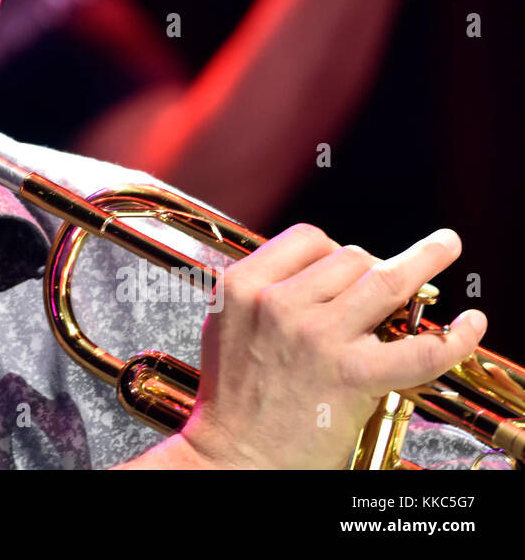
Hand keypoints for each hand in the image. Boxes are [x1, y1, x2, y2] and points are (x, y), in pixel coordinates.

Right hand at [179, 224, 485, 468]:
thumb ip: (263, 294)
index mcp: (243, 286)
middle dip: (373, 268)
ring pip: (385, 280)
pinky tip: (469, 325)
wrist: (235, 458)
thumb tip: (318, 275)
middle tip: (386, 292)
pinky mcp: (350, 374)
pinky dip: (454, 337)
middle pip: (348, 256)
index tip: (350, 266)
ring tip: (445, 248)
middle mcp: (277, 303)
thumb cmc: (233, 401)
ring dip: (423, 262)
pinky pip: (419, 348)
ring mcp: (315, 336)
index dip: (336, 249)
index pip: (306, 239)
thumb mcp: (227, 325)